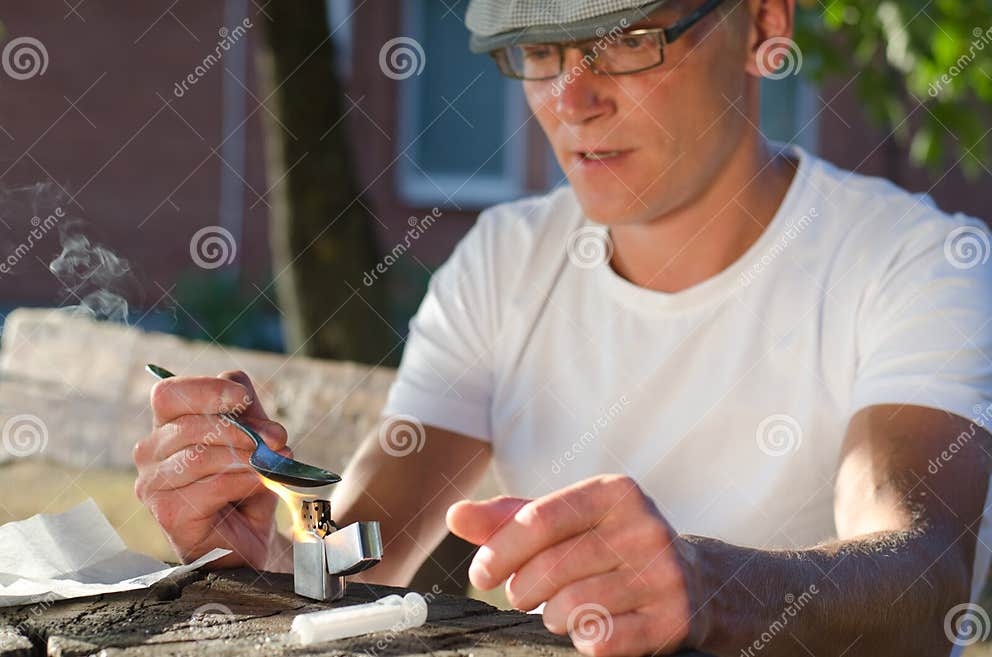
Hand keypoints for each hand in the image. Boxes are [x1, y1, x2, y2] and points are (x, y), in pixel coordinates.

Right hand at [134, 370, 290, 569]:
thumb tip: (243, 396)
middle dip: (242, 430)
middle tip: (277, 439)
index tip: (243, 399)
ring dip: (247, 457)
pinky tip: (260, 484)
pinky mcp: (167, 514)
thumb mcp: (254, 440)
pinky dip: (244, 481)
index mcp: (167, 426)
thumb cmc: (247, 485)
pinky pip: (211, 487)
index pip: (169, 394)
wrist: (252, 539)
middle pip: (190, 424)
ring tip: (273, 464)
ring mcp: (152, 485)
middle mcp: (150, 453)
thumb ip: (248, 411)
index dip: (207, 391)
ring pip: (201, 456)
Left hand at [447, 475, 696, 656]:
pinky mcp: (674, 617)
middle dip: (523, 589)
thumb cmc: (611, 546)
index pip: (538, 519)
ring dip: (551, 617)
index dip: (499, 550)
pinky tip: (585, 630)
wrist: (696, 582)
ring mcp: (663, 573)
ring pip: (575, 604)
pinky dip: (583, 639)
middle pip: (552, 565)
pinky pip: (604, 638)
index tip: (481, 574)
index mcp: (614, 492)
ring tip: (555, 613)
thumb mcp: (567, 522)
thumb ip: (510, 518)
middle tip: (522, 596)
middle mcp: (644, 526)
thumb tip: (455, 515)